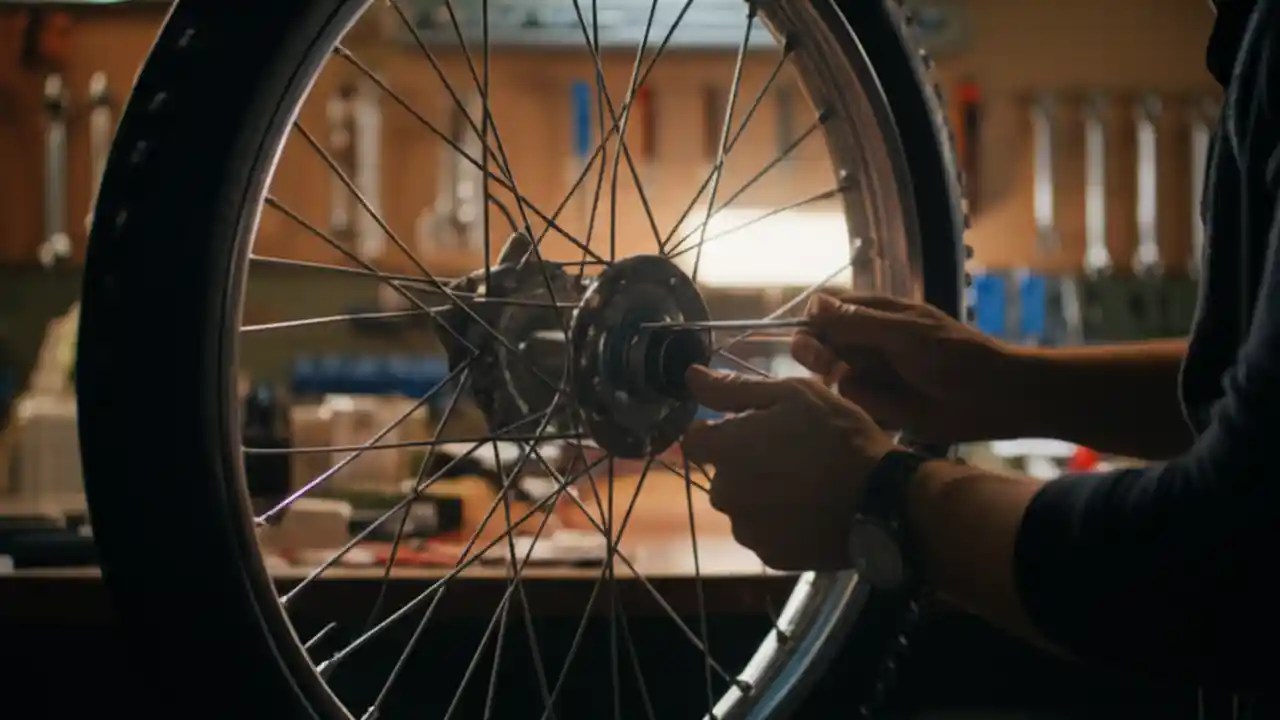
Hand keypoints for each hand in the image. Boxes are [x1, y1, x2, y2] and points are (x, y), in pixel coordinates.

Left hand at [681, 366, 895, 570]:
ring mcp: (747, 529)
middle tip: (789, 454)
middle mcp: (725, 494)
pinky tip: (809, 511)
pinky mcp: (769, 555)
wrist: (884, 500)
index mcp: (726, 450)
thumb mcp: (793, 395)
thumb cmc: (839, 436)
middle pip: (721, 474)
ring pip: (742, 506)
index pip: (694, 440)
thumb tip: (691, 375)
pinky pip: (764, 533)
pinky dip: (779, 523)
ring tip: (804, 485)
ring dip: (761, 495)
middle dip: (744, 463)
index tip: (749, 429)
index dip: (718, 432)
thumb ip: (735, 388)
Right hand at [790, 294, 1016, 442]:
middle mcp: (867, 343)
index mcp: (874, 315)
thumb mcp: (904, 333)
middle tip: (831, 368)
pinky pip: (854, 404)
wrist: (993, 398)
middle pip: (820, 345)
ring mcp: (873, 374)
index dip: (812, 325)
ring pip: (833, 378)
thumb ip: (858, 321)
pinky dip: (864, 406)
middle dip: (817, 356)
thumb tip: (815, 303)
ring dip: (845, 384)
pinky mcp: (880, 406)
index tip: (816, 340)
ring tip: (875, 393)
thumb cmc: (954, 355)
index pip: (824, 312)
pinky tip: (886, 409)